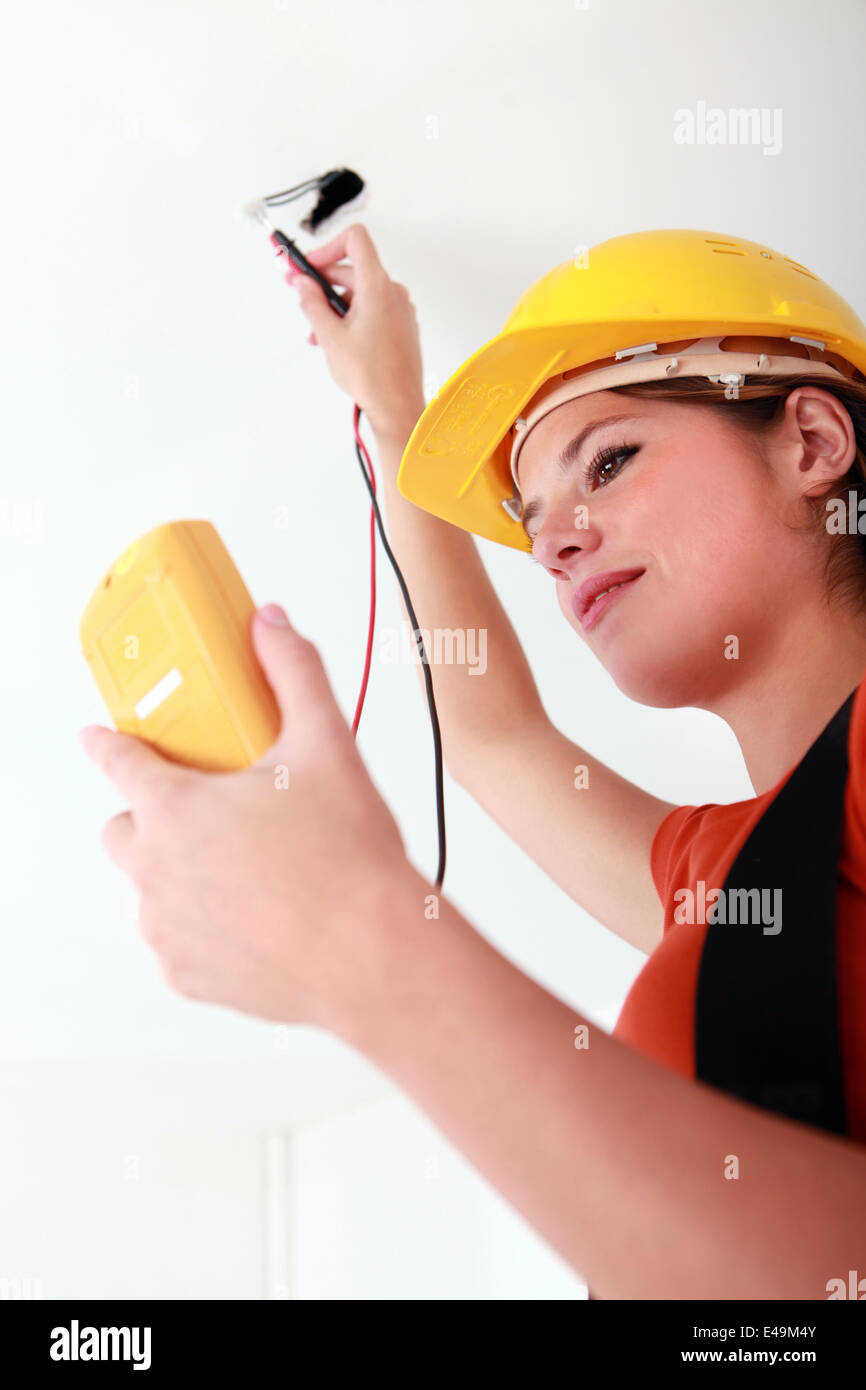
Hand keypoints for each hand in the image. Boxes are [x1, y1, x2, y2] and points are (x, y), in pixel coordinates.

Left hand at [78, 604, 416, 1029]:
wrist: (373, 955)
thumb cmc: (348, 863)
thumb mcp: (327, 746)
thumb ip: (293, 674)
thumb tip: (272, 628)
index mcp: (176, 809)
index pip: (117, 761)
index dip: (108, 742)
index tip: (100, 738)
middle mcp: (156, 870)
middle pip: (123, 829)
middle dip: (154, 816)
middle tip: (212, 812)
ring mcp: (167, 928)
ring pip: (150, 888)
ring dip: (179, 873)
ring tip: (247, 868)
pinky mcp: (187, 975)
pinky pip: (176, 941)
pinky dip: (201, 926)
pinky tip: (255, 916)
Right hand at [283, 222, 425, 441]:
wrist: (397, 406)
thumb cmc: (372, 376)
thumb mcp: (330, 335)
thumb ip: (312, 302)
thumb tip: (303, 283)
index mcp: (378, 287)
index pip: (355, 240)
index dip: (328, 247)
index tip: (309, 265)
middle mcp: (393, 293)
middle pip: (353, 269)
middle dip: (323, 281)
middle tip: (299, 290)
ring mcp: (400, 310)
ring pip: (361, 294)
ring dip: (334, 305)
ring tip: (317, 331)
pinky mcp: (401, 327)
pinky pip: (373, 310)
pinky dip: (352, 317)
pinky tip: (336, 340)